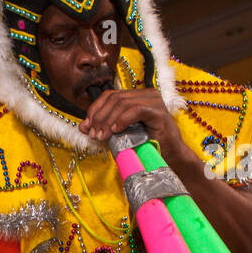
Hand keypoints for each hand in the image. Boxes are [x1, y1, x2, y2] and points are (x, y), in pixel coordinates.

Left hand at [79, 87, 194, 165]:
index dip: (95, 109)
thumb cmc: (146, 146)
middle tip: (93, 134)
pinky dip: (122, 120)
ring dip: (108, 120)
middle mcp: (146, 95)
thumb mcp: (119, 136)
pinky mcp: (159, 111)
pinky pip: (135, 110)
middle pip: (114, 98)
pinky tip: (115, 131)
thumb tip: (82, 126)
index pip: (110, 95)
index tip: (87, 127)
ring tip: (102, 136)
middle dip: (100, 117)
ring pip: (123, 103)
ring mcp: (154, 101)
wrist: (169, 157)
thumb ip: (102, 128)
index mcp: (136, 97)